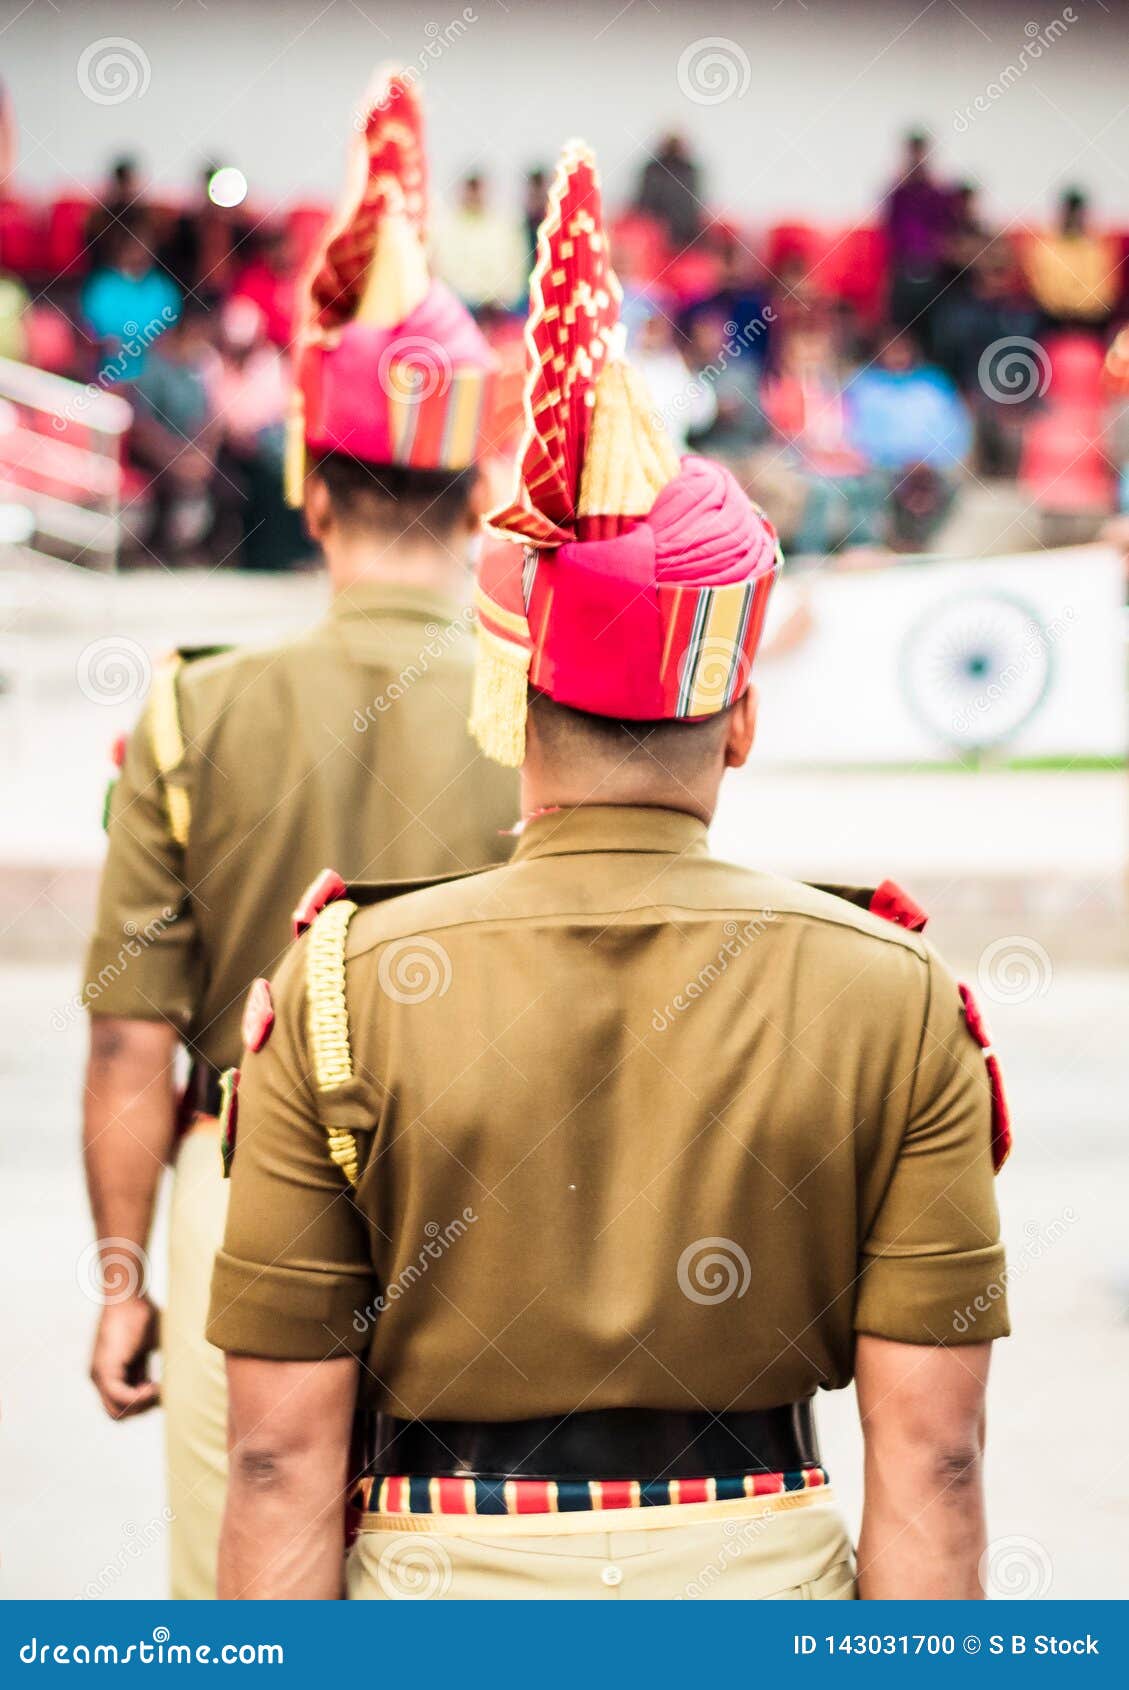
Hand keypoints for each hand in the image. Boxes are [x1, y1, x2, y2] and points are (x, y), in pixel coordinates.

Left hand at [90, 1295, 160, 1418]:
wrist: (128, 1295)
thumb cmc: (141, 1313)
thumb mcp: (148, 1346)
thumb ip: (148, 1365)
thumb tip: (170, 1379)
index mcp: (110, 1373)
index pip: (122, 1403)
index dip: (143, 1403)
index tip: (160, 1389)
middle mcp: (100, 1378)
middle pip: (118, 1413)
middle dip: (141, 1409)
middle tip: (159, 1392)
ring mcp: (99, 1376)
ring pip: (117, 1411)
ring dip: (141, 1406)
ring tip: (157, 1388)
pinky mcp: (105, 1370)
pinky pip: (121, 1398)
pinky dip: (139, 1398)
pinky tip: (154, 1386)